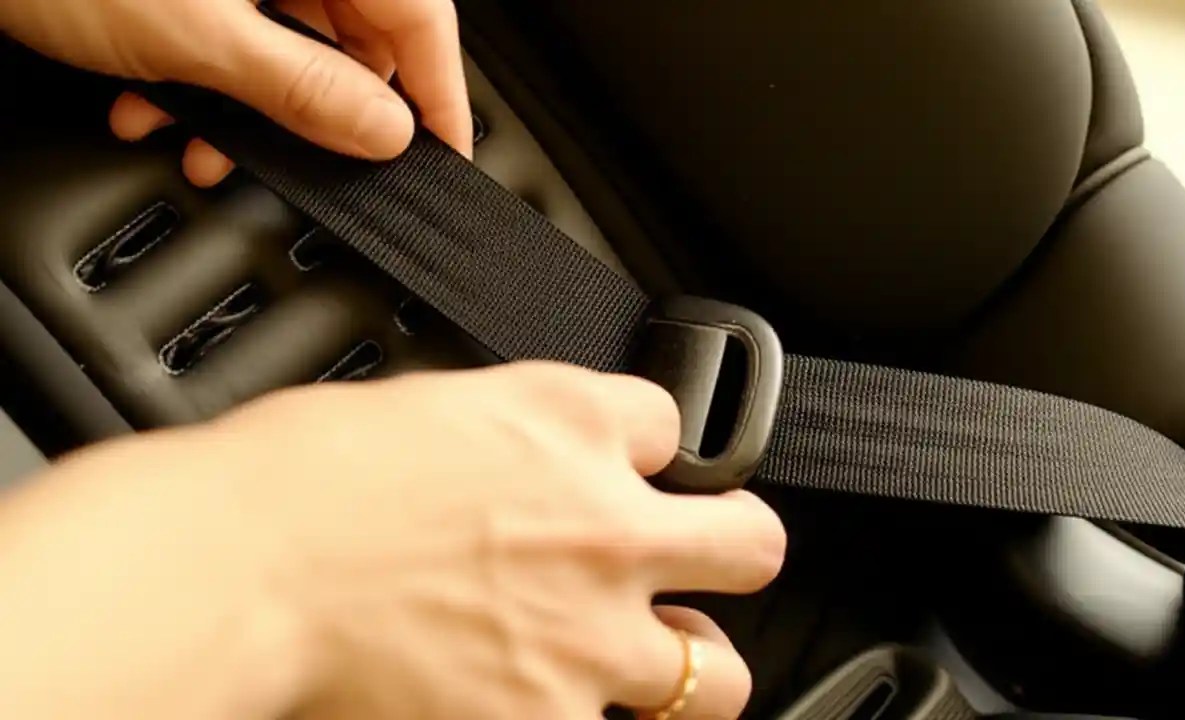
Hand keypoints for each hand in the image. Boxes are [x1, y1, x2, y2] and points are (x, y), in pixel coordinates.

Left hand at [0, 0, 471, 186]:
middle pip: (353, 35)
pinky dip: (205, 77)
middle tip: (301, 165)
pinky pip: (237, 30)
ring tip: (197, 140)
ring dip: (246, 107)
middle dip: (315, 112)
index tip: (447, 158)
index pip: (420, 18)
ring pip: (288, 42)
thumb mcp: (199, 36)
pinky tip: (156, 102)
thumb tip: (386, 131)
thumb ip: (304, 87)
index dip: (440, 95)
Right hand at [0, 362, 785, 718]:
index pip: (669, 422)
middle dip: (726, 551)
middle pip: (751, 544)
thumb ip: (513, 430)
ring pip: (716, 676)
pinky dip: (574, 716)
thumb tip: (531, 451)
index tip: (622, 467)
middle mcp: (609, 530)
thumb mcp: (434, 406)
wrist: (244, 564)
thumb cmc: (304, 477)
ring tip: (635, 665)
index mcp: (573, 425)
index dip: (642, 450)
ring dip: (685, 669)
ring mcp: (592, 640)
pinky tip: (527, 697)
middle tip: (689, 564)